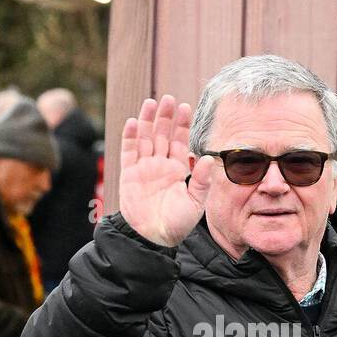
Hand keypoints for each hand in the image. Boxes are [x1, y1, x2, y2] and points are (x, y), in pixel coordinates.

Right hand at [118, 94, 216, 247]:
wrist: (154, 238)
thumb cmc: (178, 223)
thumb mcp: (195, 202)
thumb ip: (200, 180)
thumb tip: (207, 158)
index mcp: (177, 169)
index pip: (179, 141)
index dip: (181, 124)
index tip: (185, 107)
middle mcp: (160, 165)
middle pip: (161, 134)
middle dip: (165, 116)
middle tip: (168, 99)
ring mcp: (143, 168)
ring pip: (145, 138)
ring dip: (148, 120)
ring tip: (151, 102)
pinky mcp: (129, 174)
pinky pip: (129, 152)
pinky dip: (131, 137)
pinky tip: (134, 122)